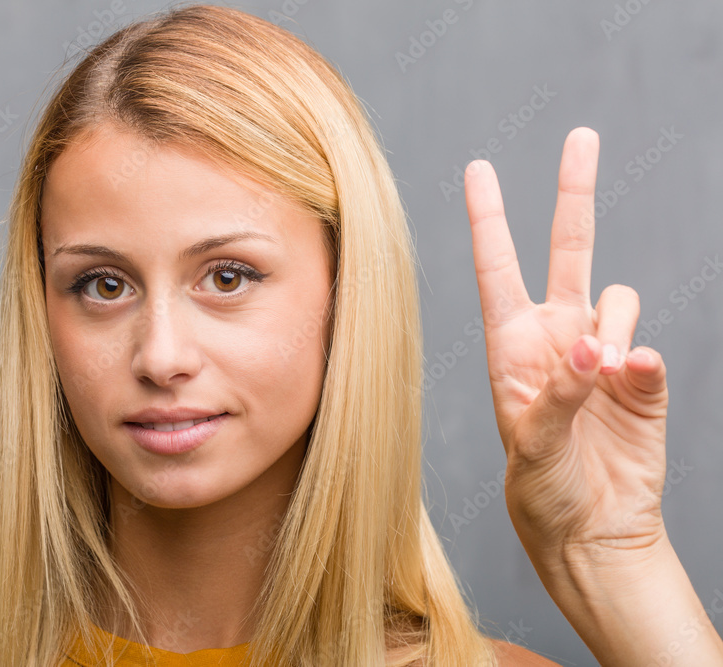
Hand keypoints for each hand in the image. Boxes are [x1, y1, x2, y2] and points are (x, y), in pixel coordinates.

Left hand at [463, 126, 722, 666]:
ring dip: (610, 327)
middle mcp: (556, 337)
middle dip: (574, 192)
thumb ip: (558, 396)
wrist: (593, 528)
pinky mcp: (640, 376)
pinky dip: (639, 361)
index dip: (489, 219)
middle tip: (581, 136)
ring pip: (617, 297)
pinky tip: (625, 387)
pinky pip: (646, 342)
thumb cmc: (542, 491)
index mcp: (511, 346)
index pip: (497, 268)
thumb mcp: (530, 447)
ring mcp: (601, 352)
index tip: (479, 169)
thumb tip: (595, 349)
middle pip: (567, 249)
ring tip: (595, 381)